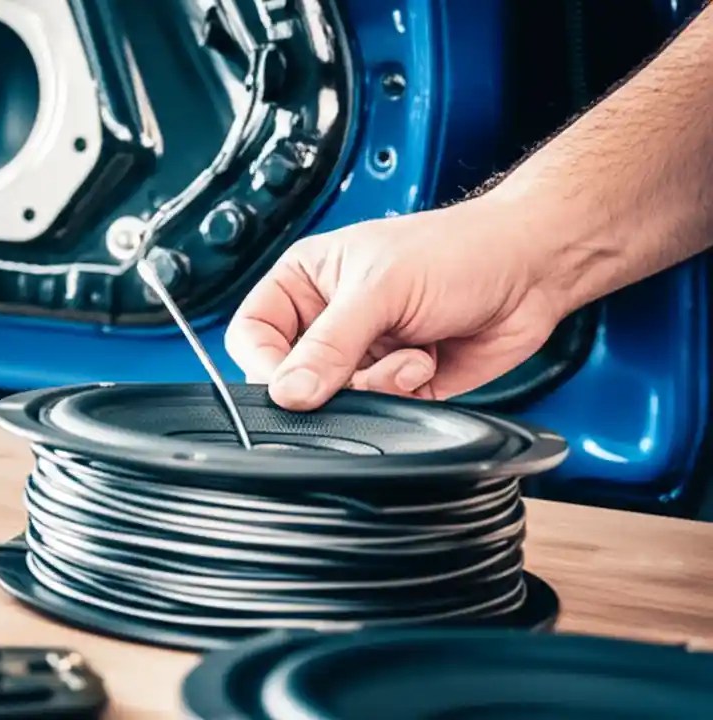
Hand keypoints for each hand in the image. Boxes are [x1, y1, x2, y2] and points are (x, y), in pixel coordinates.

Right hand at [225, 199, 566, 409]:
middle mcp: (328, 318)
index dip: (264, 365)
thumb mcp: (381, 287)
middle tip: (357, 369)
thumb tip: (287, 391)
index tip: (291, 385)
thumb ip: (329, 344)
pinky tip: (426, 360)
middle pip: (291, 376)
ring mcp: (362, 353)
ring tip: (409, 353)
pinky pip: (376, 410)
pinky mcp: (395, 383)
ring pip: (335, 400)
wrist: (531, 268)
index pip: (252, 334)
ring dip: (376, 385)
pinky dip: (402, 392)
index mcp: (305, 281)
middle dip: (331, 380)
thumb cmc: (460, 249)